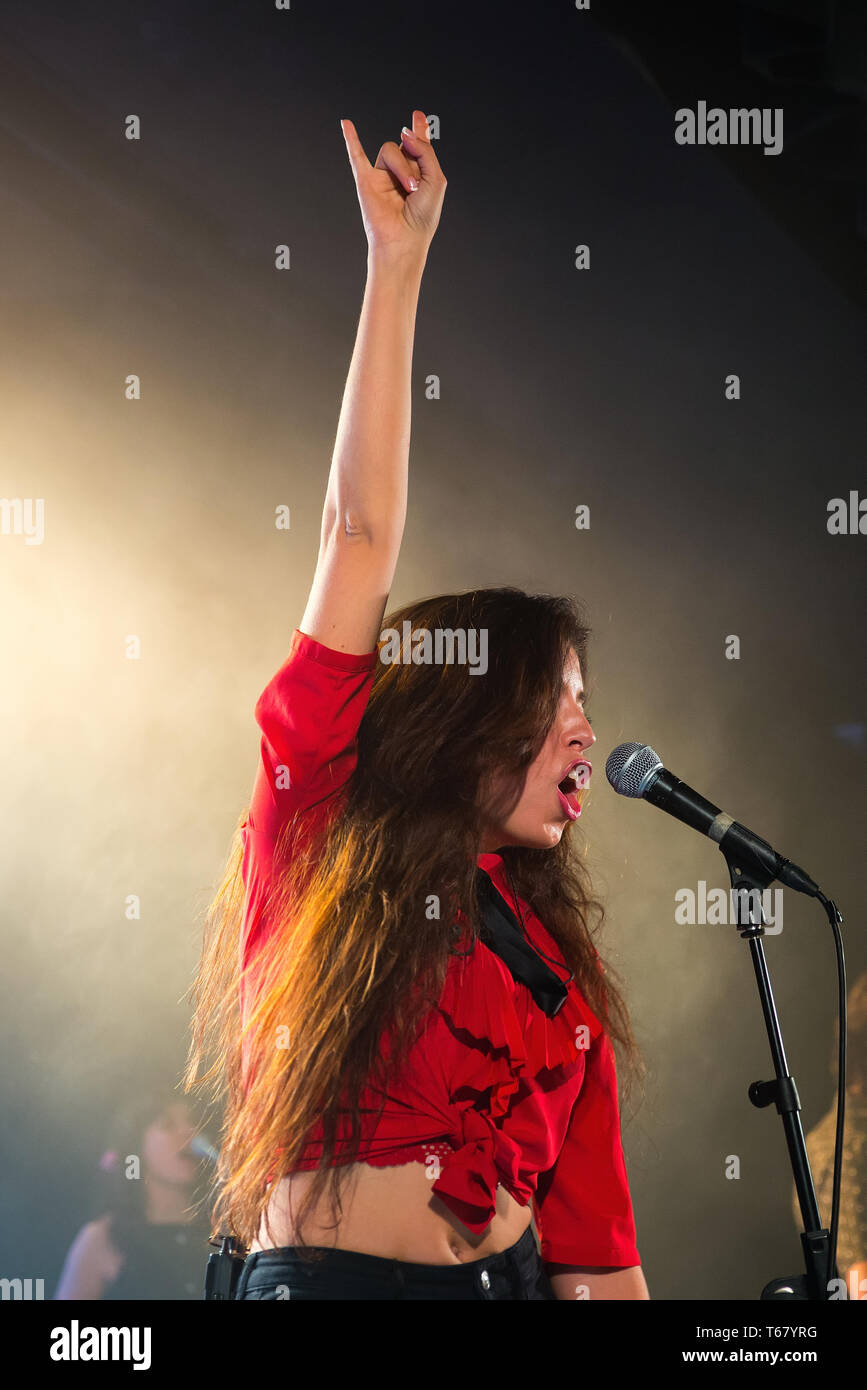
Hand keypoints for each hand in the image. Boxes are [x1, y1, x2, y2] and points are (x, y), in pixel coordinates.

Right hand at [340, 109, 446, 259]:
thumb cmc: (423, 216)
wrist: (404, 239)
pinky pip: (356, 155)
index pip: (417, 145)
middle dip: (413, 161)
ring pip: (389, 149)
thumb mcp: (436, 179)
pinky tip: (346, 123)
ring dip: (402, 166)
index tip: (419, 116)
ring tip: (409, 188)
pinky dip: (351, 139)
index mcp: (418, 172)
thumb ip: (425, 151)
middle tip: (416, 186)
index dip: (419, 129)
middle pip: (404, 144)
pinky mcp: (366, 181)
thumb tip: (404, 133)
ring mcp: (381, 176)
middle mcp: (399, 172)